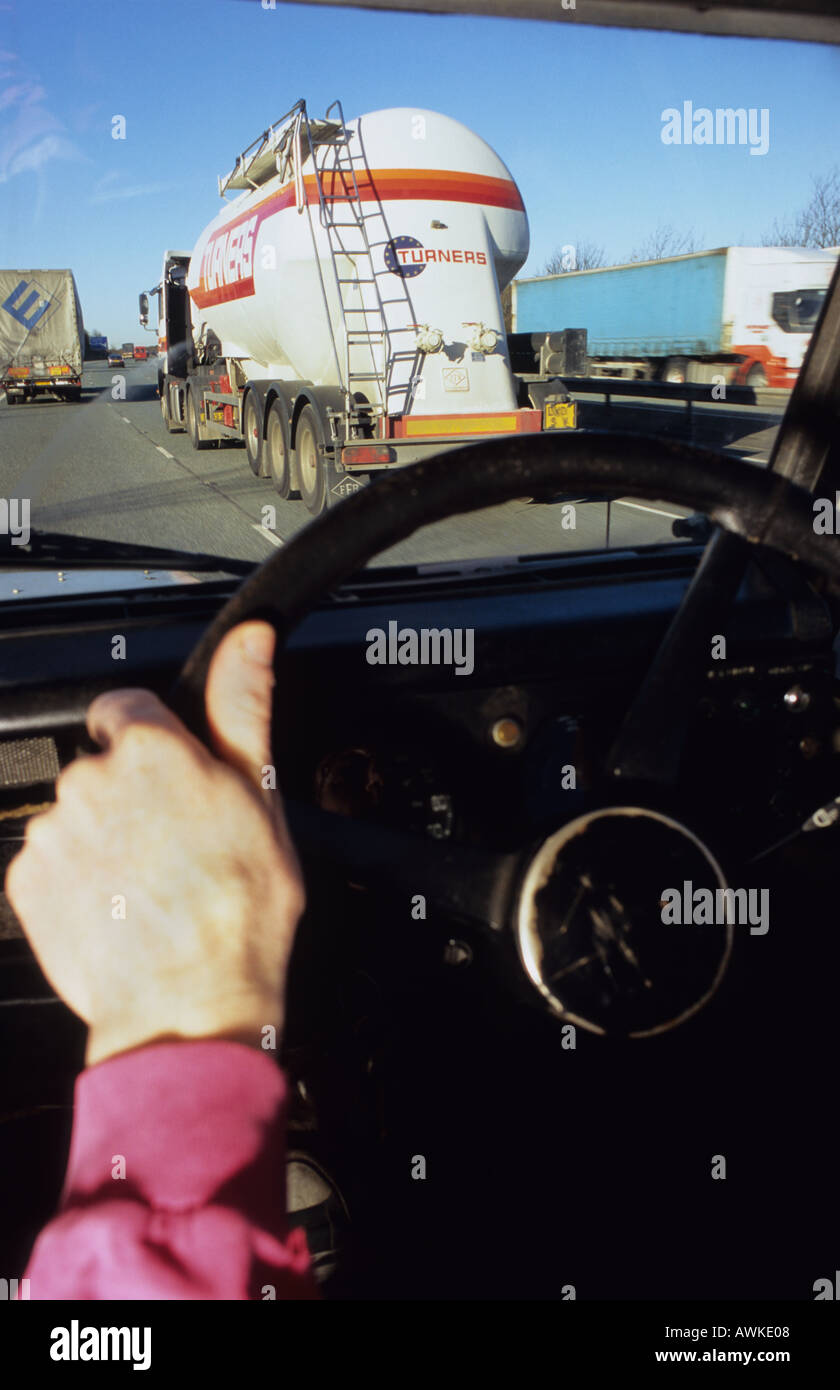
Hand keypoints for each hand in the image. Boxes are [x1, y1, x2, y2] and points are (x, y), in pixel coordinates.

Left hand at [5, 621, 303, 1065]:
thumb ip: (243, 705)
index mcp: (152, 749)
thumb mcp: (260, 796)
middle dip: (132, 796)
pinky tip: (119, 907)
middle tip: (176, 846)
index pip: (127, 707)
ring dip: (104, 839)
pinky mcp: (27, 881)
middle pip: (101, 765)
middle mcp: (90, 779)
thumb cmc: (236, 911)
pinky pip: (49, 862)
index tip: (175, 780)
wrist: (189, 1007)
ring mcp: (53, 831)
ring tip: (150, 885)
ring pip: (76, 815)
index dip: (155, 742)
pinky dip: (76, 879)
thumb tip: (250, 640)